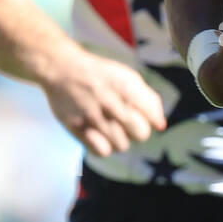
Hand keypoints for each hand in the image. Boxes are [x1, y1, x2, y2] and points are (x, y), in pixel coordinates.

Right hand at [41, 50, 166, 156]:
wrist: (61, 68)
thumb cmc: (100, 76)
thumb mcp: (127, 77)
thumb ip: (148, 99)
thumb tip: (160, 126)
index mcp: (126, 85)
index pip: (152, 116)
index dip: (150, 119)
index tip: (141, 115)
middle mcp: (110, 100)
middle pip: (141, 134)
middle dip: (138, 131)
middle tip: (125, 122)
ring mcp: (92, 115)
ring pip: (122, 146)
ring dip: (119, 139)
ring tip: (109, 126)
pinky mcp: (77, 128)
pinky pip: (102, 152)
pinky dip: (103, 147)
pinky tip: (99, 135)